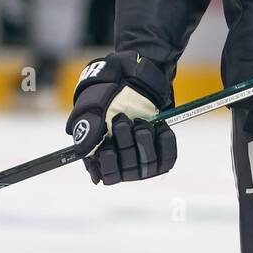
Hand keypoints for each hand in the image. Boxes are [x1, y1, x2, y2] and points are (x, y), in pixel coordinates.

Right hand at [66, 51, 176, 183]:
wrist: (133, 76)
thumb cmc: (107, 92)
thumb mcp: (91, 106)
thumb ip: (86, 128)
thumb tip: (83, 152)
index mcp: (101, 155)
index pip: (109, 176)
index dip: (110, 166)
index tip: (109, 149)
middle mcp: (124, 161)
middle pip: (129, 169)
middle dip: (126, 143)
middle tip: (121, 121)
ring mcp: (144, 157)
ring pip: (149, 163)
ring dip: (144, 139)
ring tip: (140, 121)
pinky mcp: (162, 149)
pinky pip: (168, 157)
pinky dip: (165, 141)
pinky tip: (159, 126)